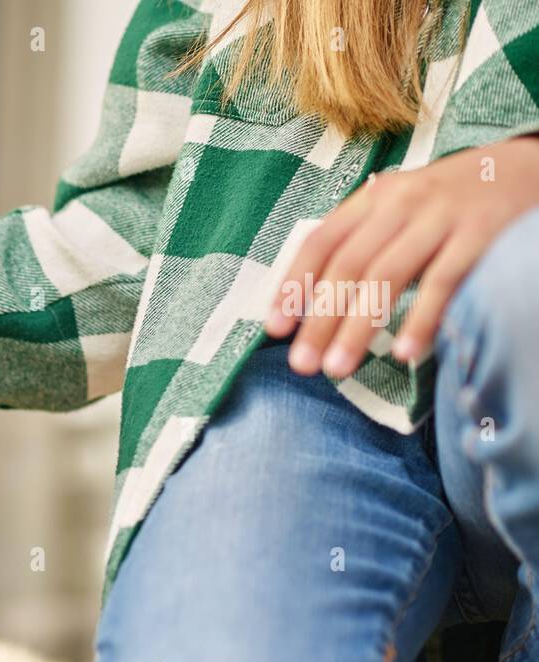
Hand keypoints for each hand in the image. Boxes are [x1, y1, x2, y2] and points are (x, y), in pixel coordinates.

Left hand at [267, 136, 538, 376]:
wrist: (527, 167)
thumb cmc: (449, 204)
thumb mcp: (399, 211)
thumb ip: (360, 245)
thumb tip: (309, 303)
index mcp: (373, 198)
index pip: (320, 242)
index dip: (293, 286)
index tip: (274, 330)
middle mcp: (402, 202)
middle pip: (348, 266)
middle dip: (320, 320)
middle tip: (302, 365)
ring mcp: (442, 215)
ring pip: (387, 275)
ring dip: (359, 327)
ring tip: (338, 369)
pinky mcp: (482, 232)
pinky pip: (445, 280)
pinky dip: (422, 319)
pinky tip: (405, 354)